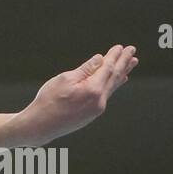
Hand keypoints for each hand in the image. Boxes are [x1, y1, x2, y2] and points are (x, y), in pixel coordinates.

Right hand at [19, 45, 137, 143]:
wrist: (39, 126)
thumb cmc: (48, 101)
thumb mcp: (64, 79)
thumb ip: (85, 69)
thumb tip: (100, 59)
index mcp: (92, 90)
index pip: (108, 68)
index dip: (114, 56)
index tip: (120, 47)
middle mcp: (99, 100)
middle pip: (114, 77)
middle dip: (123, 62)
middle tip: (132, 50)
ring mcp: (97, 109)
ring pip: (112, 86)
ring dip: (122, 73)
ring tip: (132, 63)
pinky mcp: (92, 114)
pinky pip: (107, 95)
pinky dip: (114, 84)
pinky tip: (119, 80)